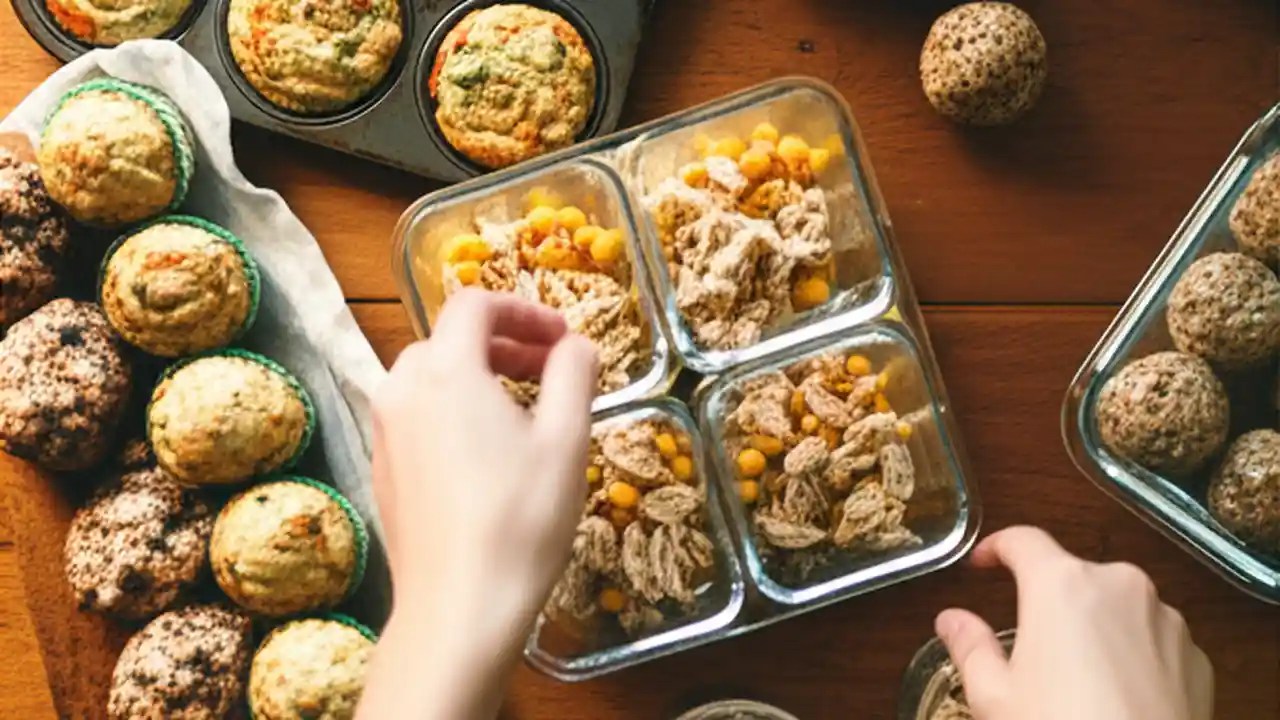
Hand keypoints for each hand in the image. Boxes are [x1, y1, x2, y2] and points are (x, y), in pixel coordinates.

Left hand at [359, 290, 597, 719]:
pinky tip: (488, 456)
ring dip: (477, 378)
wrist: (456, 610)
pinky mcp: (382, 472)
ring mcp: (384, 434)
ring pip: (429, 380)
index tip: (563, 338)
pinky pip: (417, 419)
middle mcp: (401, 391)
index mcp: (445, 370)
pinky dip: (453, 413)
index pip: (475, 306)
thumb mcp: (565, 440)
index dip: (525, 311)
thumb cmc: (518, 521)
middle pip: (449, 340)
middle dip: (503, 345)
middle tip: (550, 372)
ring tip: (523, 413)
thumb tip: (576, 346)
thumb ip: (574, 375)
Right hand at [935, 527, 1213, 719]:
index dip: (997, 547)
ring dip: (1095, 628)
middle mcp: (1120, 587)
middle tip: (1031, 648)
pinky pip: (1153, 639)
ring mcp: (1165, 619)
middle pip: (1073, 577)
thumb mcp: (995, 697)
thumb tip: (951, 619)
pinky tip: (1118, 697)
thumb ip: (970, 646)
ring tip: (1079, 681)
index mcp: (1062, 586)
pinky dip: (1133, 655)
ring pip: (1117, 607)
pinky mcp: (1196, 655)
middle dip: (1050, 603)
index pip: (1023, 541)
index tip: (984, 563)